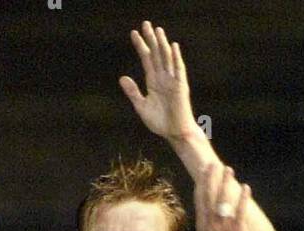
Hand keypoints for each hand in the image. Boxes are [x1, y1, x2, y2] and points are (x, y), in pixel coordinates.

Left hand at [119, 22, 198, 143]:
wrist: (175, 134)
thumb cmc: (160, 122)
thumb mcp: (141, 107)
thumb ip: (133, 92)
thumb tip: (122, 77)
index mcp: (153, 81)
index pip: (146, 59)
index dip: (140, 46)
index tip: (133, 33)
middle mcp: (163, 77)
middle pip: (156, 54)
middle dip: (151, 39)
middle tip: (145, 23)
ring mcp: (172, 80)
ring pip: (166, 58)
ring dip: (162, 44)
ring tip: (158, 30)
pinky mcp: (180, 86)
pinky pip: (178, 69)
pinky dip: (176, 58)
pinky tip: (172, 47)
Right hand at [194, 162, 249, 230]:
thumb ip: (205, 224)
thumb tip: (205, 212)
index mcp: (203, 224)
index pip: (200, 200)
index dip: (201, 183)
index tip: (203, 170)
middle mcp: (211, 223)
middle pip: (209, 196)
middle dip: (211, 178)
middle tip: (213, 163)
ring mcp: (223, 227)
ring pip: (223, 200)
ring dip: (225, 183)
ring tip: (229, 169)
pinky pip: (239, 212)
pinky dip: (242, 199)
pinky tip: (246, 187)